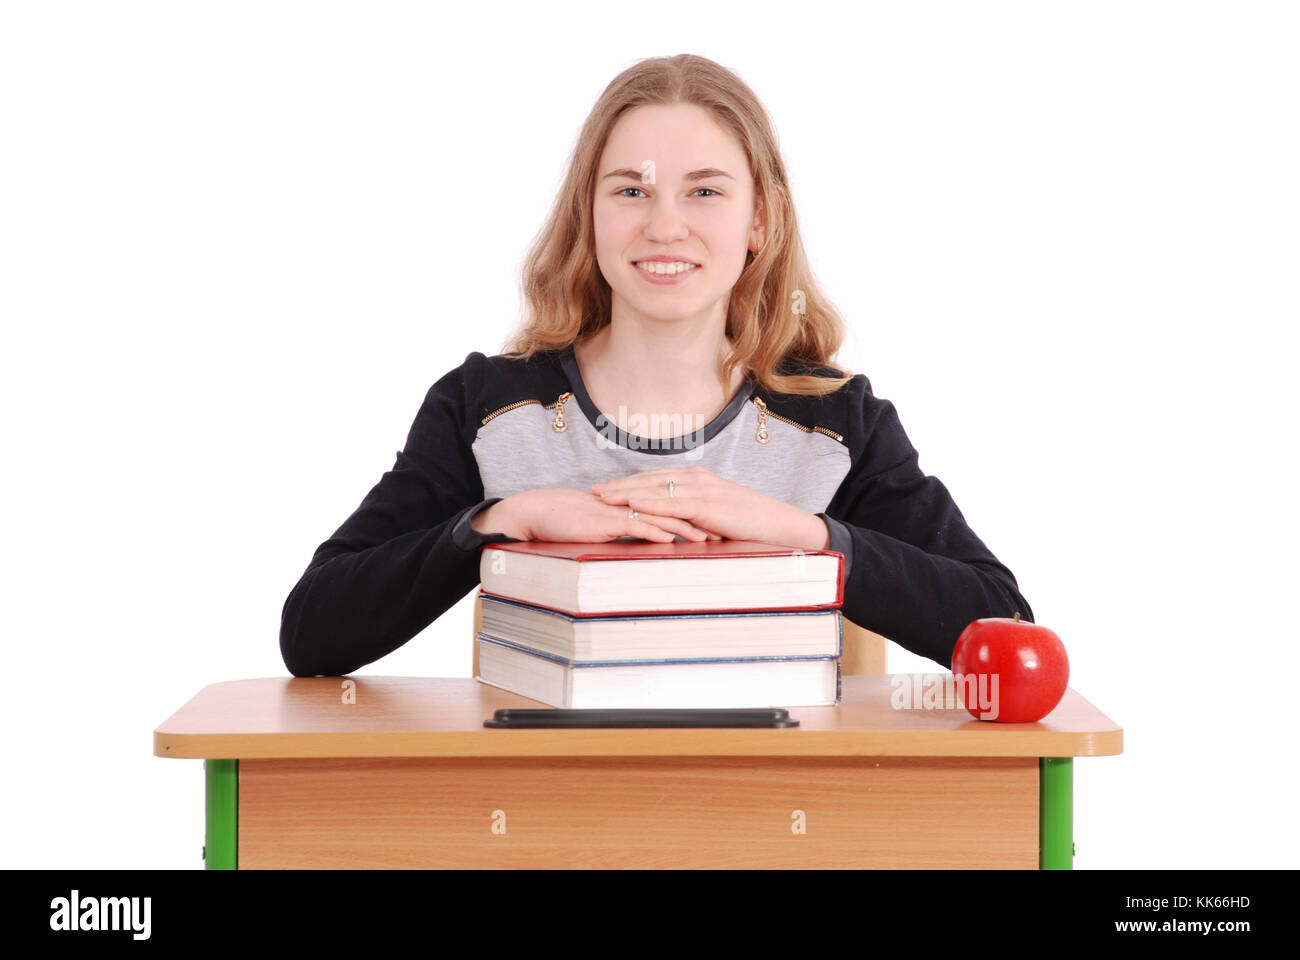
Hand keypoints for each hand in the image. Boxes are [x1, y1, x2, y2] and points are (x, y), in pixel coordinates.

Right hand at [500, 487, 717, 544]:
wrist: (539, 512)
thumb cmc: (569, 521)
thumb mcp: (605, 527)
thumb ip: (626, 530)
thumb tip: (645, 541)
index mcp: (633, 504)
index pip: (670, 508)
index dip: (694, 516)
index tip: (717, 527)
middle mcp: (629, 504)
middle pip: (672, 510)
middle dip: (699, 521)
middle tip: (724, 532)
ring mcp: (619, 511)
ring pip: (658, 517)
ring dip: (685, 528)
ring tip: (707, 539)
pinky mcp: (605, 522)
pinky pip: (633, 526)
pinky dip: (654, 532)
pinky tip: (670, 540)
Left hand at [590, 465, 831, 549]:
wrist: (777, 525)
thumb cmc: (747, 525)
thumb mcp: (714, 518)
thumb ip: (692, 518)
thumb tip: (673, 528)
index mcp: (697, 479)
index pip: (655, 479)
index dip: (629, 483)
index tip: (606, 488)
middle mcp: (697, 478)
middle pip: (650, 480)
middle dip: (620, 486)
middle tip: (594, 491)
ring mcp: (702, 489)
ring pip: (656, 489)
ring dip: (627, 492)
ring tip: (604, 497)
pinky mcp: (707, 504)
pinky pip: (672, 503)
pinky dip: (650, 503)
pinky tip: (632, 506)